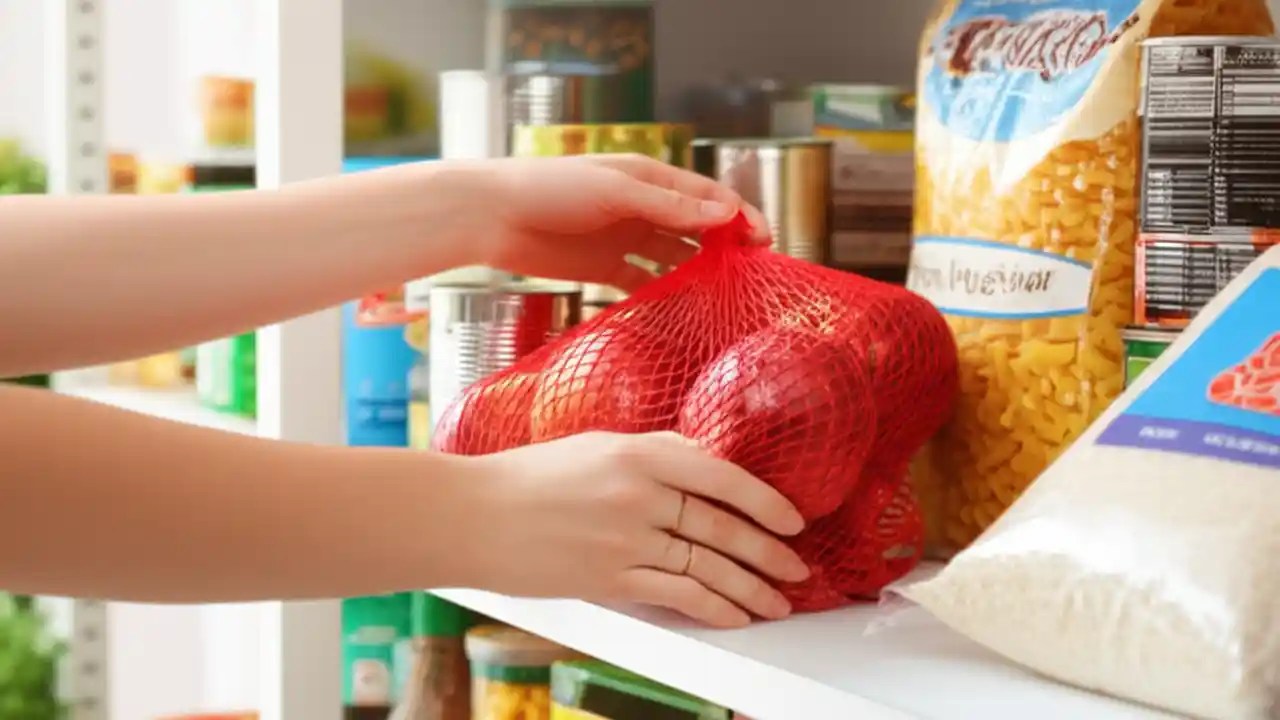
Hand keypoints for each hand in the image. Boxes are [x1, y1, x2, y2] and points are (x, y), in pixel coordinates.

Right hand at [469, 431, 808, 627]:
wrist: (473, 515)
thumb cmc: (528, 476)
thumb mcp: (595, 445)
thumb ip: (651, 453)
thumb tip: (702, 462)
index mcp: (638, 452)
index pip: (721, 475)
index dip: (765, 501)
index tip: (791, 520)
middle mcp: (638, 494)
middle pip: (722, 527)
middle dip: (769, 553)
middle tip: (797, 570)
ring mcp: (625, 540)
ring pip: (707, 566)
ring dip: (749, 589)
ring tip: (777, 604)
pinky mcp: (609, 579)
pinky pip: (676, 595)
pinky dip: (712, 607)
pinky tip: (733, 615)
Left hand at [473, 155, 771, 291]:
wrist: (492, 215)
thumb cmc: (550, 189)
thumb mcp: (616, 191)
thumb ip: (668, 205)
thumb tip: (725, 213)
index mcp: (648, 177)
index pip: (706, 197)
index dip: (738, 216)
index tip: (763, 241)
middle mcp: (642, 207)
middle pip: (696, 228)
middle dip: (727, 246)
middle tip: (754, 272)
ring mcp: (625, 239)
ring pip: (675, 258)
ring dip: (700, 273)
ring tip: (726, 296)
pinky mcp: (605, 269)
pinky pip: (645, 283)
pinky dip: (665, 294)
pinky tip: (684, 310)